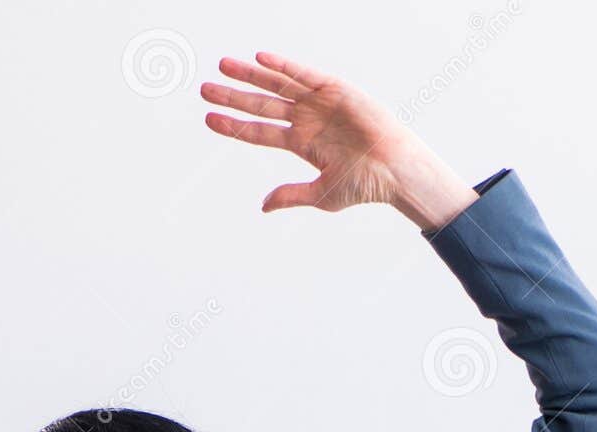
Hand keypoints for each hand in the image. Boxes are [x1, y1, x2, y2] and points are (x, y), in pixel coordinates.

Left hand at [200, 52, 477, 230]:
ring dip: (249, 76)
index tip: (208, 119)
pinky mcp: (335, 90)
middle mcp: (305, 120)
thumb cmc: (362, 185)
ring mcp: (318, 103)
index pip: (258, 132)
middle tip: (204, 89)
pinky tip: (259, 60)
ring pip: (276, 86)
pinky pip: (303, 75)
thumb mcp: (320, 194)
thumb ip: (290, 196)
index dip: (233, 125)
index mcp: (300, 143)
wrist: (392, 171)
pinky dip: (282, 67)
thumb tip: (263, 206)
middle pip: (260, 105)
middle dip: (232, 96)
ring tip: (222, 67)